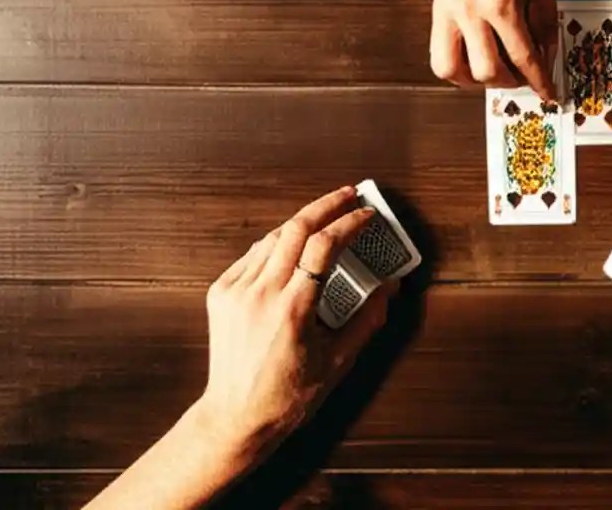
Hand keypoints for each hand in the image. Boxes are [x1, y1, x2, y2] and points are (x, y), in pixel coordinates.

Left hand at [194, 186, 397, 454]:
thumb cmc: (289, 394)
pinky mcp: (220, 293)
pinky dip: (277, 244)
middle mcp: (260, 294)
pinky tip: (294, 245)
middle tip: (348, 195)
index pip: (324, 247)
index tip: (367, 214)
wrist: (236, 415)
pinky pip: (253, 255)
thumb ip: (368, 318)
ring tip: (325, 216)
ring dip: (302, 222)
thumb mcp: (339, 359)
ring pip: (273, 237)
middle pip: (295, 228)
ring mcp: (236, 291)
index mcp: (292, 309)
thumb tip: (391, 287)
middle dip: (325, 205)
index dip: (349, 223)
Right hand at [430, 0, 557, 99]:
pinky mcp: (438, 12)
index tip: (548, 92)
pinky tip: (473, 61)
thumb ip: (545, 18)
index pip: (523, 57)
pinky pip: (438, 55)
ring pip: (454, 71)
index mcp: (501, 3)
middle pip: (489, 72)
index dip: (539, 81)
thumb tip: (548, 52)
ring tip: (495, 72)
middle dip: (511, 82)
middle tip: (524, 75)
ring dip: (477, 81)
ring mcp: (450, 14)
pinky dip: (457, 69)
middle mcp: (471, 13)